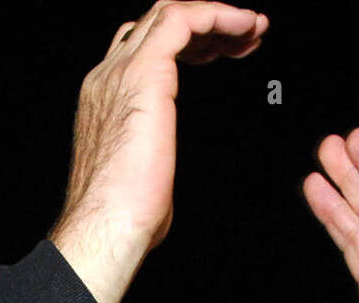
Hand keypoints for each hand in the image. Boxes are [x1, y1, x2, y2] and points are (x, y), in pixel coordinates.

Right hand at [50, 1, 268, 302]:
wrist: (106, 225)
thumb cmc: (125, 218)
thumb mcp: (146, 177)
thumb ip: (156, 156)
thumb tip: (167, 167)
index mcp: (106, 100)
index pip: (143, 48)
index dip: (187, 43)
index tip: (222, 52)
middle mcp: (108, 77)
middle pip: (156, 23)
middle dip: (206, 24)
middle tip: (245, 35)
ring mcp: (122, 72)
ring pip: (170, 14)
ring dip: (217, 16)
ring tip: (252, 28)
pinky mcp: (145, 75)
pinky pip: (183, 21)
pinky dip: (217, 15)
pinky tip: (244, 25)